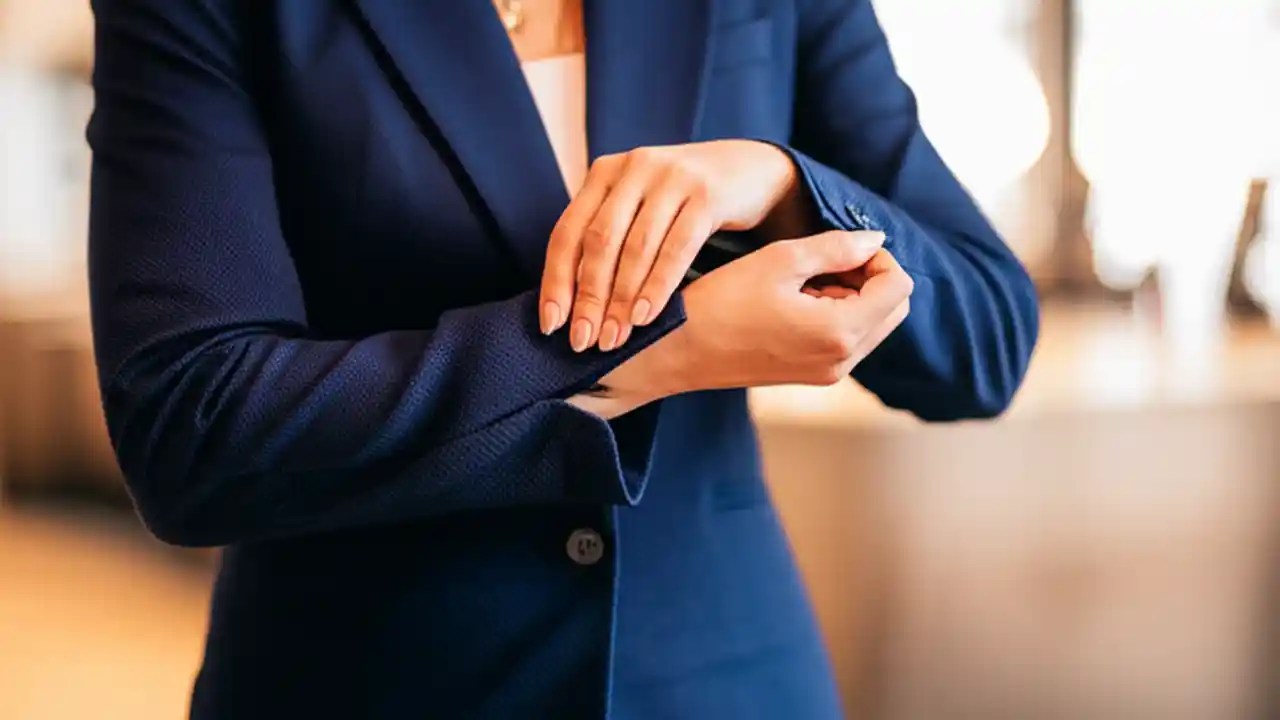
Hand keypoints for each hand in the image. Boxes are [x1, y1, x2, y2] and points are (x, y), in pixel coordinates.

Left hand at [539, 140, 799, 352]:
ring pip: (636, 247)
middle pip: (598, 242)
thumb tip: (571, 307)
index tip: (551, 325)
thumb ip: (607, 238)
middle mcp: (633, 168)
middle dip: (589, 298)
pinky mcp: (706, 193)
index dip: (556, 281)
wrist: (749, 171)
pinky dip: (657, 286)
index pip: (567, 232)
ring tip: (614, 338)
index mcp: (604, 173)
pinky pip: (677, 247)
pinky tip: (645, 316)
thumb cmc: (682, 203)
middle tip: (584, 341)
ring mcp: (671, 176)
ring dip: (621, 299)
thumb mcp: (638, 207)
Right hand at [589, 230, 912, 412]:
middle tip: (826, 258)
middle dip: (870, 277)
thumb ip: (835, 247)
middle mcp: (842, 361)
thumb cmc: (720, 302)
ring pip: (871, 324)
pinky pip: (845, 339)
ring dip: (851, 294)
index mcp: (840, 332)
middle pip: (892, 308)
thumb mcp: (779, 261)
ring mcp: (827, 373)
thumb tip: (875, 239)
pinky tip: (793, 299)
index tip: (841, 245)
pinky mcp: (810, 375)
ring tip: (802, 278)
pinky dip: (834, 313)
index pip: (898, 286)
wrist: (676, 350)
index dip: (878, 257)